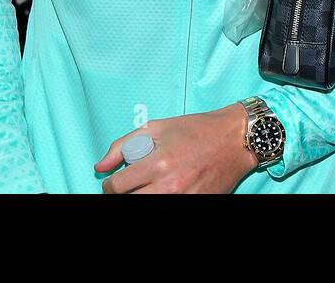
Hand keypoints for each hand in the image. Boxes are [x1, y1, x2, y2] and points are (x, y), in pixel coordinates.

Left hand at [96, 103, 256, 193]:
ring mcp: (185, 198)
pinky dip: (163, 198)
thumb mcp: (157, 128)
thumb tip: (100, 167)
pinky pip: (171, 207)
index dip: (110, 185)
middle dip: (125, 194)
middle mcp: (170, 185)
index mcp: (158, 163)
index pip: (117, 187)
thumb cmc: (196, 130)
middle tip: (131, 186)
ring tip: (150, 186)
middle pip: (131, 201)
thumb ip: (123, 145)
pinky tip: (166, 189)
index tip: (115, 182)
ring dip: (144, 196)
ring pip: (149, 206)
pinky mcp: (198, 204)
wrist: (234, 140)